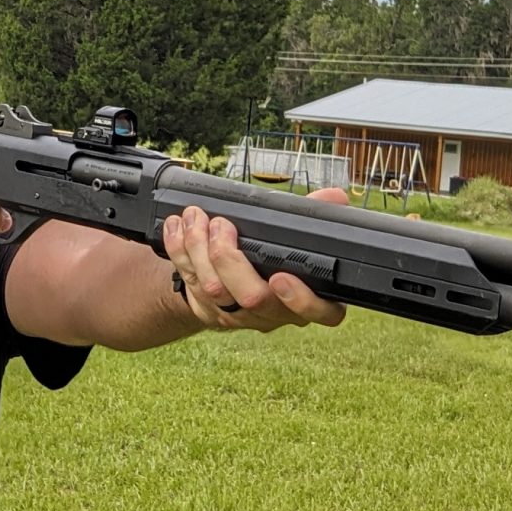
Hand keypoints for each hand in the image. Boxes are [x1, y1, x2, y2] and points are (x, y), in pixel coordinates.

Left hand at [162, 198, 347, 331]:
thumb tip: (335, 197)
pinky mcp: (207, 306)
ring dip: (199, 248)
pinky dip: (179, 249)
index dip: (301, 300)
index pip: (321, 313)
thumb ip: (313, 219)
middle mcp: (274, 312)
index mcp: (308, 297)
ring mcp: (238, 313)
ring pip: (216, 290)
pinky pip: (190, 279)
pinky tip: (176, 226)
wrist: (233, 284)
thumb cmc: (273, 258)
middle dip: (232, 259)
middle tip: (222, 226)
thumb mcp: (297, 239)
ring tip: (196, 217)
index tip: (281, 277)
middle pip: (254, 299)